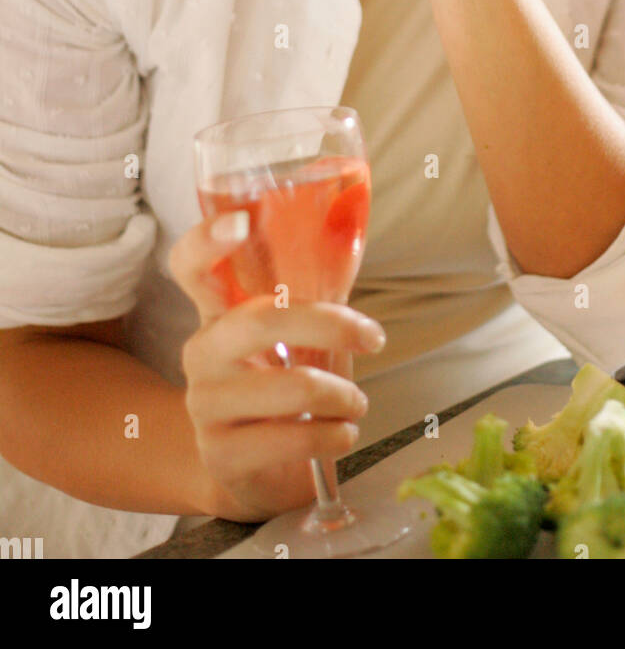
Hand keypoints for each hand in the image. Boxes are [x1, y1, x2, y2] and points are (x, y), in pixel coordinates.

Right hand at [169, 215, 385, 521]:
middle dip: (329, 324)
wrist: (250, 472)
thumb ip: (315, 286)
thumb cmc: (283, 385)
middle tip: (374, 338)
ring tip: (357, 403)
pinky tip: (344, 434)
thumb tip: (351, 212)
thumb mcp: (296, 336)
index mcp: (216, 313)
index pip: (191, 265)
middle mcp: (201, 352)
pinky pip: (290, 438)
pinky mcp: (221, 453)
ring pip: (289, 385)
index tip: (242, 221)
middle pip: (260, 321)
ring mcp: (205, 404)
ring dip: (342, 394)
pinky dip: (332, 435)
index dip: (208, 239)